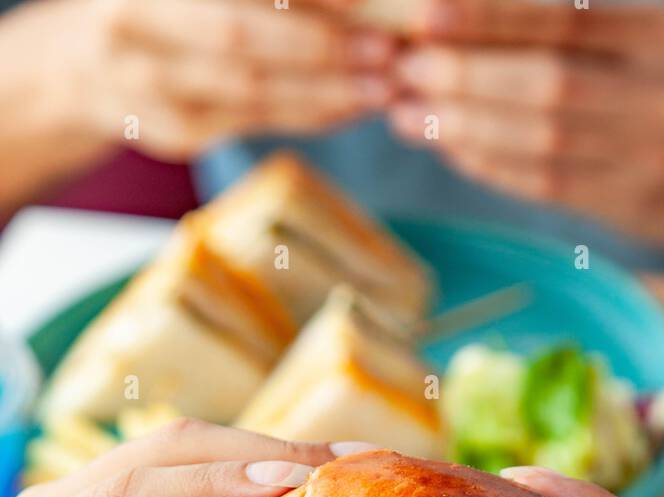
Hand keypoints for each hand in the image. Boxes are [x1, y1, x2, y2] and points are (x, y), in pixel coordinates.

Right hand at [20, 0, 393, 163]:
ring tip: (387, 82)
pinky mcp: (171, 130)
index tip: (382, 4)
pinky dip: (311, 113)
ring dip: (328, 88)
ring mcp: (146, 78)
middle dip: (325, 41)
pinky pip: (256, 122)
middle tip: (394, 47)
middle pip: (241, 30)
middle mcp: (137, 15)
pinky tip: (354, 105)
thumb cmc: (168, 6)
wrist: (82, 64)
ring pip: (250, 86)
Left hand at [393, 1, 663, 247]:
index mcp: (659, 34)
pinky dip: (492, 167)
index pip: (561, 19)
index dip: (488, 18)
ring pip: (541, 141)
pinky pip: (547, 185)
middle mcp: (659, 94)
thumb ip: (576, 32)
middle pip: (546, 83)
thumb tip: (467, 26)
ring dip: (465, 129)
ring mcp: (648, 156)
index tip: (425, 16)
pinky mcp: (630, 206)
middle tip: (404, 72)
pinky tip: (451, 151)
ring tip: (410, 114)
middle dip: (465, 78)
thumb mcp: (644, 41)